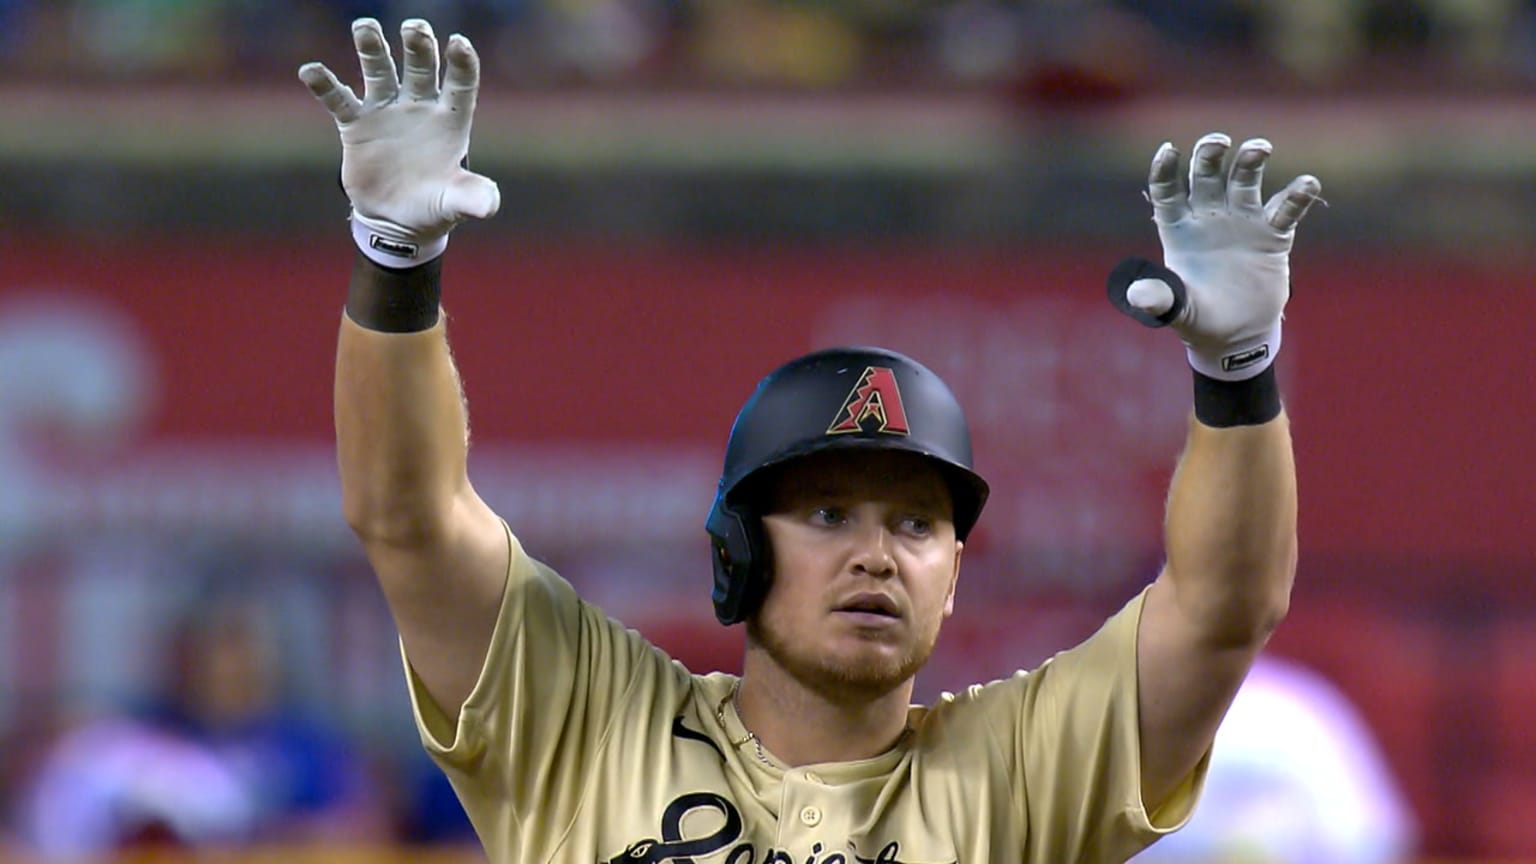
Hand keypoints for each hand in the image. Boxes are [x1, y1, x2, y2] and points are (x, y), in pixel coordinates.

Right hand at [299, 18, 499, 265]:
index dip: (461, 64)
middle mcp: (419, 107)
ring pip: (380, 71)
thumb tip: (490, 206)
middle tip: (414, 27)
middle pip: (420, 68)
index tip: (458, 43)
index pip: (460, 85)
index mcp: (450, 122)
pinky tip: (311, 70)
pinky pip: (340, 100)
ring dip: (373, 48)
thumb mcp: (455, 204)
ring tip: (365, 26)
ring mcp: (386, 112)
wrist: (396, 221)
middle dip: (419, 47)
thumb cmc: (433, 207)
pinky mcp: (357, 125)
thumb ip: (472, 197)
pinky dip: (326, 86)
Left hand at [1114, 133, 1321, 379]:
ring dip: (1250, 161)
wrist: (1235, 335)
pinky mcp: (1273, 235)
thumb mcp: (1176, 311)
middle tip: (1218, 141)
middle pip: (1206, 176)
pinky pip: (1286, 209)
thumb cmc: (1197, 319)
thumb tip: (1138, 295)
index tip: (1168, 150)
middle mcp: (1209, 217)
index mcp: (1178, 230)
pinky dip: (1296, 196)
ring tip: (1259, 148)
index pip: (1168, 192)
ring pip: (1245, 181)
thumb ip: (1160, 299)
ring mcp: (1242, 222)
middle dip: (1210, 155)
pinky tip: (1307, 184)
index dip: (1165, 170)